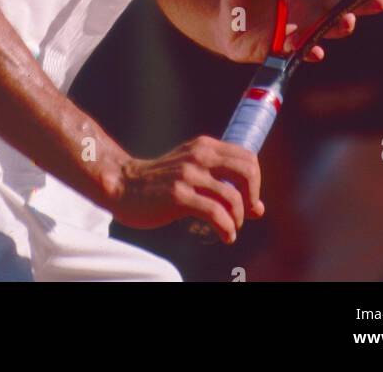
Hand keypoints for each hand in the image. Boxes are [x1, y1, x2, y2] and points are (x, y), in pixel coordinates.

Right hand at [110, 137, 264, 244]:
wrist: (123, 186)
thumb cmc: (160, 183)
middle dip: (253, 197)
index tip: (249, 201)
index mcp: (204, 147)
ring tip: (230, 229)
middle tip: (246, 214)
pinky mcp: (178, 196)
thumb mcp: (192, 172)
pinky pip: (216, 213)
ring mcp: (188, 175)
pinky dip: (227, 229)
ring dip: (238, 219)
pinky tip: (225, 236)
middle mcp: (199, 156)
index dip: (255, 182)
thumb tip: (260, 208)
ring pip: (233, 197)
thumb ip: (223, 184)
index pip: (248, 157)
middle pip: (248, 170)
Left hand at [217, 0, 382, 64]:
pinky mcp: (292, 46)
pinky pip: (306, 51)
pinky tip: (314, 50)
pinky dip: (311, 50)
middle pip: (346, 1)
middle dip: (366, 1)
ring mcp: (305, 25)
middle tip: (382, 0)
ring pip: (331, 27)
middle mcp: (313, 1)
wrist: (226, 21)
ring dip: (342, 26)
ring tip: (347, 23)